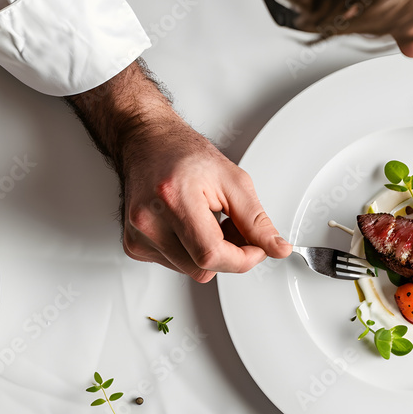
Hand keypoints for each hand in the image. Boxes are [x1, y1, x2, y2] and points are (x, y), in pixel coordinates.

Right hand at [120, 117, 290, 281]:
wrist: (148, 142)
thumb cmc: (184, 154)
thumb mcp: (232, 181)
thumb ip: (256, 220)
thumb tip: (277, 248)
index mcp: (173, 198)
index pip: (211, 255)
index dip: (243, 258)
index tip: (257, 248)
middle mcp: (148, 220)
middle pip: (203, 268)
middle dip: (230, 254)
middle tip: (235, 226)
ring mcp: (137, 236)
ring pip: (192, 271)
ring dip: (212, 254)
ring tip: (212, 222)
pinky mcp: (134, 246)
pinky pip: (177, 266)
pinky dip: (193, 252)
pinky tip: (193, 227)